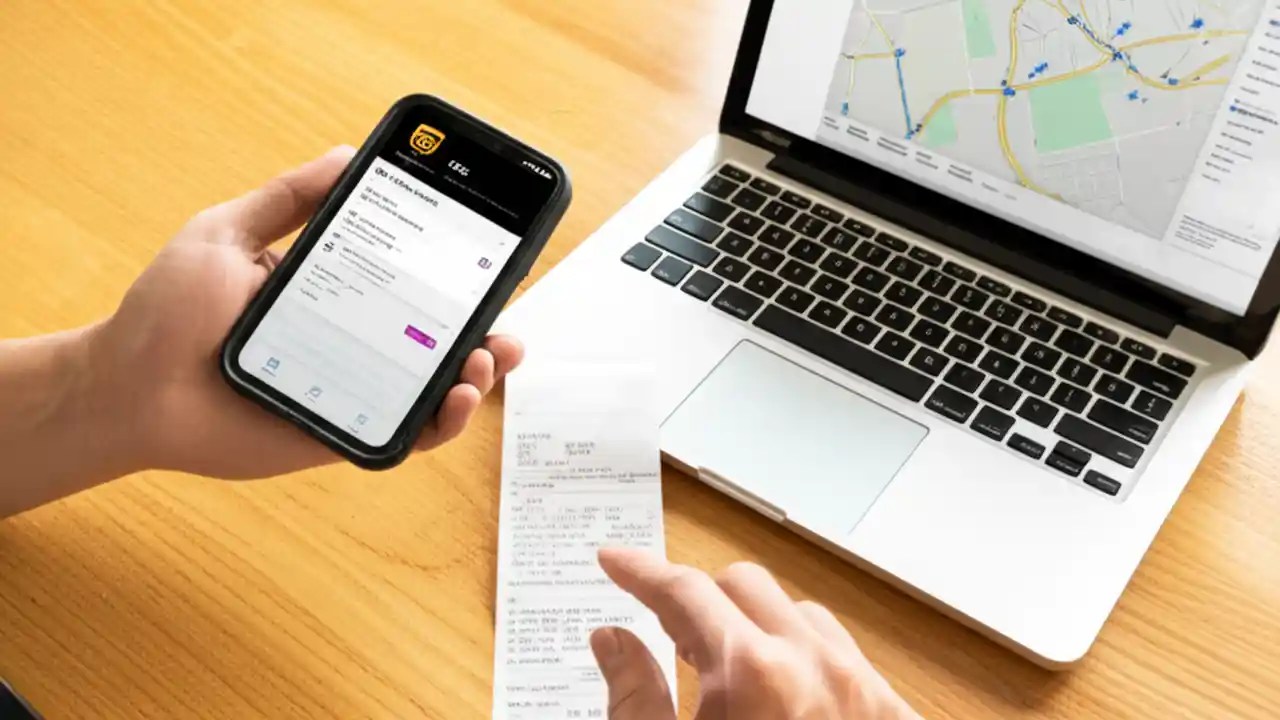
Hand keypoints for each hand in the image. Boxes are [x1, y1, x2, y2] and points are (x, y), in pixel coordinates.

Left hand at [90, 146, 522, 477]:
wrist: (129, 386)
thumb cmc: (168, 312)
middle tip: (503, 327)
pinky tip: (455, 403)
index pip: (410, 284)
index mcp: (336, 295)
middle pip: (436, 339)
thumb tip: (347, 153)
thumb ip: (287, 199)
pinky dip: (440, 424)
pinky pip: (405, 436)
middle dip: (484, 334)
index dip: (457, 279)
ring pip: (433, 389)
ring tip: (483, 362)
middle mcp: (353, 342)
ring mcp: (352, 390)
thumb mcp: (228, 233)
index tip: (490, 264)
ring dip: (475, 377)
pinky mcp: (341, 434)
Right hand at [590, 549, 921, 719]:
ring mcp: (863, 689)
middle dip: (699, 596)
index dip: (641, 571)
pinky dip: (806, 655)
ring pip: (800, 615)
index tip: (614, 561)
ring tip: (723, 668)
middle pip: (744, 585)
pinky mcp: (894, 718)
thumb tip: (611, 641)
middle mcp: (815, 665)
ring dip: (756, 624)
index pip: (685, 591)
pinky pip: (846, 656)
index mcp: (751, 672)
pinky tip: (784, 694)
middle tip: (663, 628)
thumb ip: (633, 698)